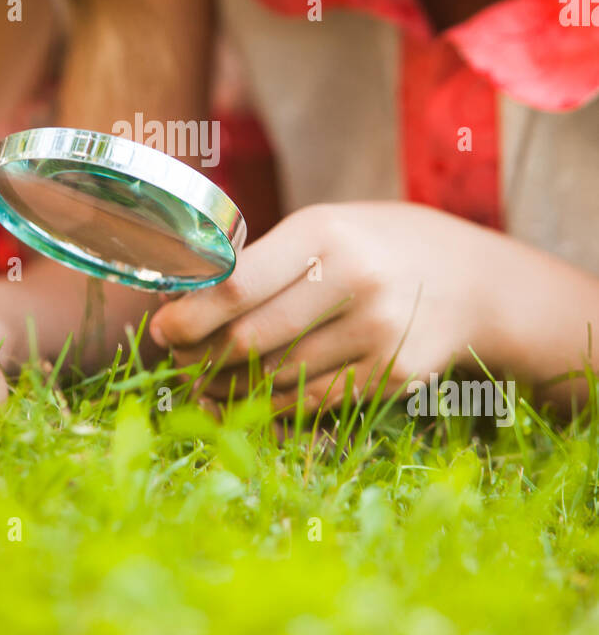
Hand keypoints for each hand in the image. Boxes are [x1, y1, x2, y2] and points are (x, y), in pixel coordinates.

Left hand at [150, 203, 512, 411]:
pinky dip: (272, 405)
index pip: (238, 284)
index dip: (189, 316)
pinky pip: (314, 401)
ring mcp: (378, 332)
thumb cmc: (374, 247)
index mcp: (324, 233)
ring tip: (204, 381)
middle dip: (201, 357)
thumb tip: (183, 305)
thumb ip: (263, 261)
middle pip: (251, 339)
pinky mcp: (394, 374)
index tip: (161, 331)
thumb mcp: (325, 229)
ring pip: (277, 377)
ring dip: (229, 387)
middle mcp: (354, 280)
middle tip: (178, 361)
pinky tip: (248, 398)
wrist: (472, 278)